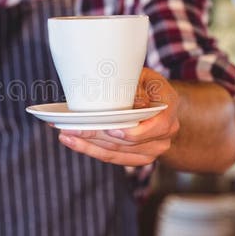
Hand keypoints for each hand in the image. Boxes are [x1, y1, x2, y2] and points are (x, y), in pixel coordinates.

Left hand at [57, 67, 179, 166]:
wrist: (160, 104)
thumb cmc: (148, 86)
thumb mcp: (145, 77)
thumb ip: (136, 86)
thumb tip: (125, 98)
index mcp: (168, 112)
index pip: (153, 128)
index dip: (131, 131)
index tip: (109, 128)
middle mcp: (164, 136)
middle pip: (127, 142)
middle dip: (97, 135)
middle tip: (71, 127)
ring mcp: (152, 151)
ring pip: (116, 153)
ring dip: (89, 145)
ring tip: (66, 135)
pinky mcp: (138, 158)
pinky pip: (113, 158)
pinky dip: (92, 150)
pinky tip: (74, 142)